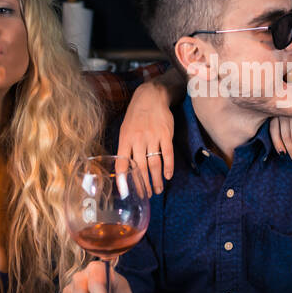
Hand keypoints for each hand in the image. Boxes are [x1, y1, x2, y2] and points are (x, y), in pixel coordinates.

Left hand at [118, 79, 175, 193]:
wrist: (150, 97)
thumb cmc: (136, 116)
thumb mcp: (125, 129)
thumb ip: (126, 147)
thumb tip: (125, 168)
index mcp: (125, 139)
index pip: (122, 163)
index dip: (123, 179)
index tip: (126, 192)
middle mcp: (138, 139)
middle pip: (140, 167)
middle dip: (143, 184)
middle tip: (146, 195)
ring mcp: (153, 137)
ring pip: (154, 163)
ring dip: (157, 179)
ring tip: (158, 190)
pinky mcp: (165, 135)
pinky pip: (167, 154)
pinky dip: (168, 167)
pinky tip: (168, 176)